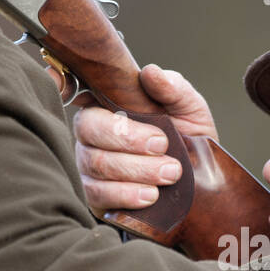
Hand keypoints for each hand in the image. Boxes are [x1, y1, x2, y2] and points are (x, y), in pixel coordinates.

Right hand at [65, 64, 217, 210]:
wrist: (199, 184)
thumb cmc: (187, 140)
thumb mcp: (190, 109)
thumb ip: (174, 89)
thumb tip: (151, 73)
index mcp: (109, 104)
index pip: (82, 91)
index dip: (70, 87)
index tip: (89, 96)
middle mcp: (92, 134)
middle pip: (89, 129)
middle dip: (128, 138)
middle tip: (164, 145)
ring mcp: (90, 165)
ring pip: (97, 163)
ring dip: (137, 169)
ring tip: (170, 173)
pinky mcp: (96, 196)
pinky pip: (98, 194)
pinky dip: (126, 195)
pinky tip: (151, 195)